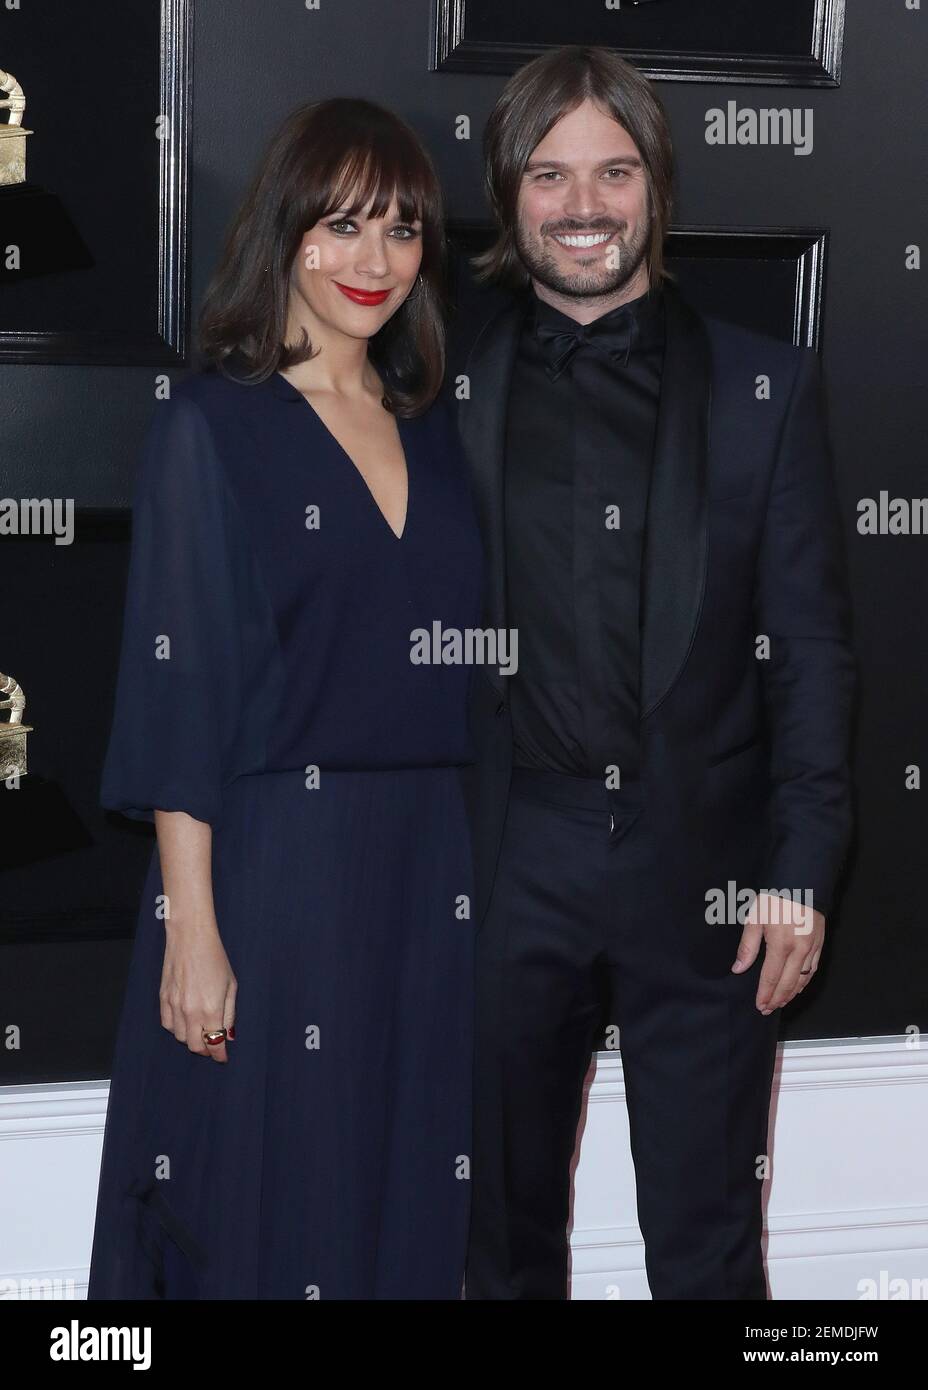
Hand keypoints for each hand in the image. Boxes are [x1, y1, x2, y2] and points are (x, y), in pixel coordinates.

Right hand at [159, 918, 236, 1061]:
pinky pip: (167, 1025)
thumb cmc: (215, 958)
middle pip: (195, 1046)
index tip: (222, 1058)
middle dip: (206, 1050)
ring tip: (200, 1031)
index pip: (214, 1043)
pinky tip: (185, 1022)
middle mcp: (191, 1012)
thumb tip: (228, 1035)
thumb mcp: (231, 985)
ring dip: (191, 1039)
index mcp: (211, 1009)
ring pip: (180, 1037)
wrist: (190, 938)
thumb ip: (229, 1013)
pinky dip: (177, 1028)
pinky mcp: (163, 999)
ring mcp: (174, 1006)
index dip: (219, 1055)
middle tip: (212, 1046)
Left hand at [731, 892, 823, 1013]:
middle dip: (777, 999)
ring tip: (780, 1002)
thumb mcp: (755, 918)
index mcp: (780, 945)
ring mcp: (812, 948)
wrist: (801, 881)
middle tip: (767, 1009)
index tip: (759, 1005)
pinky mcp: (820, 943)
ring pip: (803, 979)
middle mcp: (799, 950)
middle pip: (788, 983)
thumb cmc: (775, 898)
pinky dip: (805, 982)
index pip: (771, 978)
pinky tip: (798, 986)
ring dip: (791, 994)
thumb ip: (747, 947)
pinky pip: (814, 969)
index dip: (765, 994)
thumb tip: (738, 969)